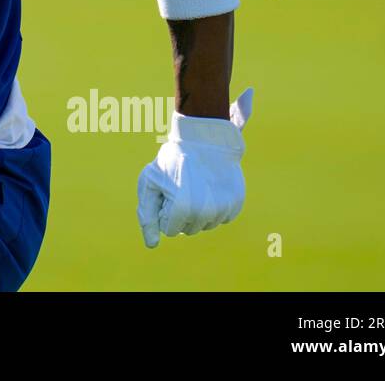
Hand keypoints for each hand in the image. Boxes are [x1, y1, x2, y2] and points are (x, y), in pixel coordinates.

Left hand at [136, 87, 253, 247]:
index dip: (165, 211)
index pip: (169, 230)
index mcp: (182, 208)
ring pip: (205, 225)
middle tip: (182, 186)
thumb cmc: (171, 161)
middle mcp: (206, 212)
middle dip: (180, 213)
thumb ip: (147, 216)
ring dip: (198, 211)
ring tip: (196, 186)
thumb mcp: (150, 183)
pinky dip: (215, 207)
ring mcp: (224, 208)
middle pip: (188, 231)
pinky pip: (222, 218)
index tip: (169, 190)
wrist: (204, 138)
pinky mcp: (237, 203)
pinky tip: (210, 187)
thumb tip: (152, 245)